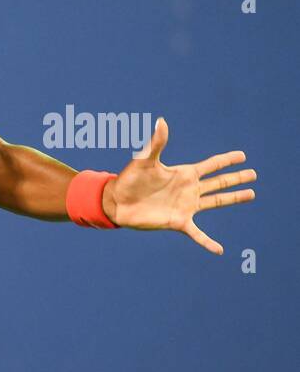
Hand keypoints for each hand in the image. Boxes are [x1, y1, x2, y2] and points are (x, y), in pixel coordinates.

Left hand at [106, 117, 256, 254]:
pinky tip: (219, 250)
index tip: (242, 156)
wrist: (117, 203)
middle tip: (254, 174)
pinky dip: (207, 242)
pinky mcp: (178, 222)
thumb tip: (162, 121)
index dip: (226, 160)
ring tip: (251, 194)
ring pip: (216, 201)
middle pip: (219, 182)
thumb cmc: (129, 180)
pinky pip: (197, 234)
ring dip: (233, 198)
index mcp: (184, 174)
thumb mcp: (145, 161)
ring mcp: (186, 205)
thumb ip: (157, 143)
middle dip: (236, 178)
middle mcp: (189, 189)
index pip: (211, 165)